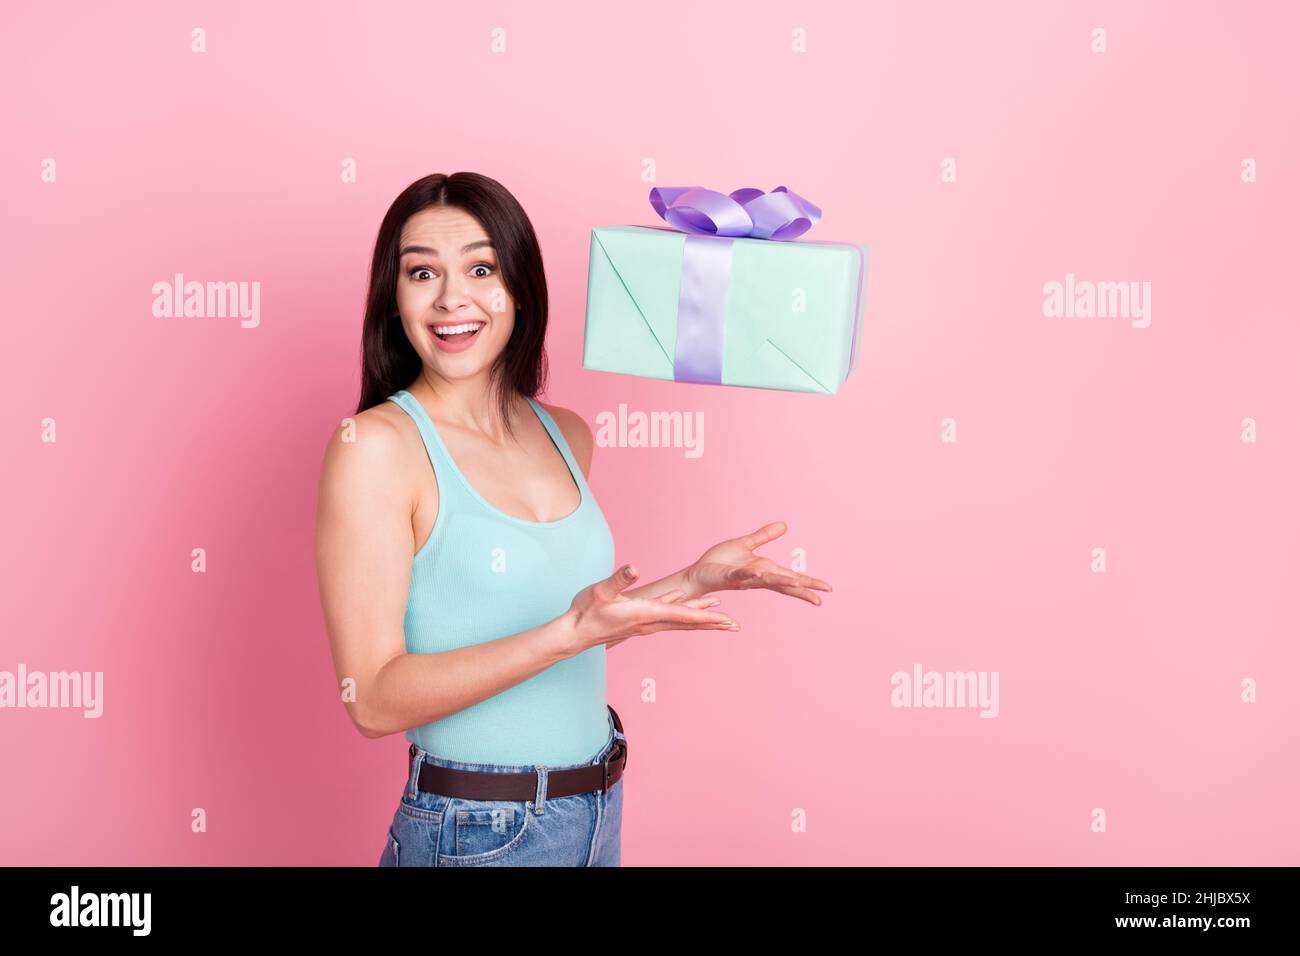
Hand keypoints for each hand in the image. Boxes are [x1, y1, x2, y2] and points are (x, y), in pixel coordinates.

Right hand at [561, 563, 739, 653]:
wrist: (574, 633)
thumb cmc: (585, 612)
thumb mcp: (600, 591)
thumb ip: (618, 579)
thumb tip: (634, 567)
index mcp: (646, 613)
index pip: (682, 615)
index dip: (705, 616)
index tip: (725, 620)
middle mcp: (650, 622)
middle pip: (687, 622)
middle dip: (712, 623)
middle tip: (734, 625)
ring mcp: (645, 624)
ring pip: (679, 621)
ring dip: (700, 619)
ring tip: (719, 617)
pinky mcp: (639, 622)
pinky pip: (666, 617)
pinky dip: (681, 612)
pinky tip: (685, 602)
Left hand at [686, 521, 831, 604]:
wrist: (699, 571)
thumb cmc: (721, 561)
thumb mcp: (746, 544)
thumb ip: (764, 536)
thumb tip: (784, 525)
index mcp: (765, 570)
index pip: (791, 577)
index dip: (808, 582)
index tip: (826, 589)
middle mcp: (758, 577)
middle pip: (785, 584)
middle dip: (803, 590)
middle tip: (820, 599)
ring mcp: (745, 577)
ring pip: (768, 580)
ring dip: (783, 581)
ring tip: (799, 583)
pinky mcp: (730, 575)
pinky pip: (742, 574)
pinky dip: (751, 574)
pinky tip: (759, 574)